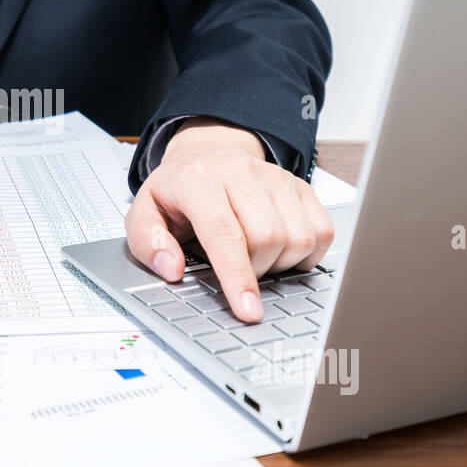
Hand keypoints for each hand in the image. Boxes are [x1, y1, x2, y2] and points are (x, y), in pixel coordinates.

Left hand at [124, 118, 333, 322]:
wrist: (205, 155)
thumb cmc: (176, 193)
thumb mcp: (144, 214)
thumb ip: (147, 243)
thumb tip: (171, 269)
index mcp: (198, 181)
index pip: (224, 233)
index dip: (237, 276)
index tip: (247, 310)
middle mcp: (241, 173)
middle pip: (267, 237)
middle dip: (255, 271)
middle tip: (237, 270)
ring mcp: (275, 177)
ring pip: (298, 236)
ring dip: (281, 263)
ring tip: (256, 258)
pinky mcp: (299, 186)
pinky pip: (322, 231)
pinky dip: (306, 254)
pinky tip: (281, 252)